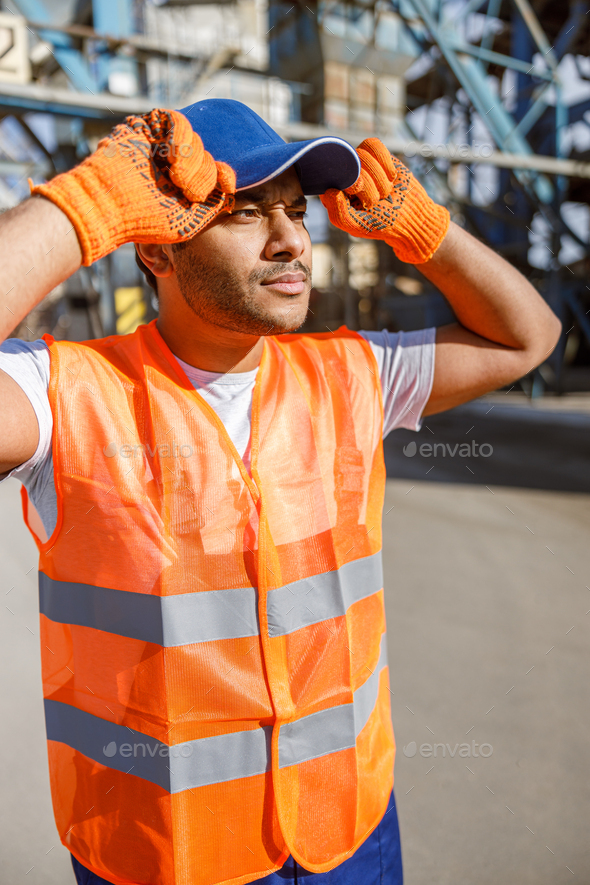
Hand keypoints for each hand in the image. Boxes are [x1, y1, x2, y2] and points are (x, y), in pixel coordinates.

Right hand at [30, 109, 235, 265]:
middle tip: (185, 190)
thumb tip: (231, 189)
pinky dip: (180, 138)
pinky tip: (171, 157)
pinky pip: (178, 122)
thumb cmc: (145, 221)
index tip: (227, 183)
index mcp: (184, 185)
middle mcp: (175, 165)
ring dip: (191, 160)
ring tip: (174, 178)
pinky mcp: (148, 127)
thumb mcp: (188, 221)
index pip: (215, 171)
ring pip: (196, 141)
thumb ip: (212, 205)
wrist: (108, 207)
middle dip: (203, 174)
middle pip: (208, 158)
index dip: (224, 174)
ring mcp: (162, 146)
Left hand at [320, 138, 448, 263]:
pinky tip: (391, 177)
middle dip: (369, 187)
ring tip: (385, 192)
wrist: (409, 216)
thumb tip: (330, 190)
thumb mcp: (357, 226)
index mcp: (333, 192)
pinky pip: (374, 145)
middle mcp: (343, 175)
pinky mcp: (375, 154)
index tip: (362, 196)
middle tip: (377, 201)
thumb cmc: (380, 223)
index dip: (351, 184)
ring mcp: (358, 163)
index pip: (333, 176)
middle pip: (350, 166)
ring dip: (379, 178)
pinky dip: (385, 162)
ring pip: (362, 154)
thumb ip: (339, 213)